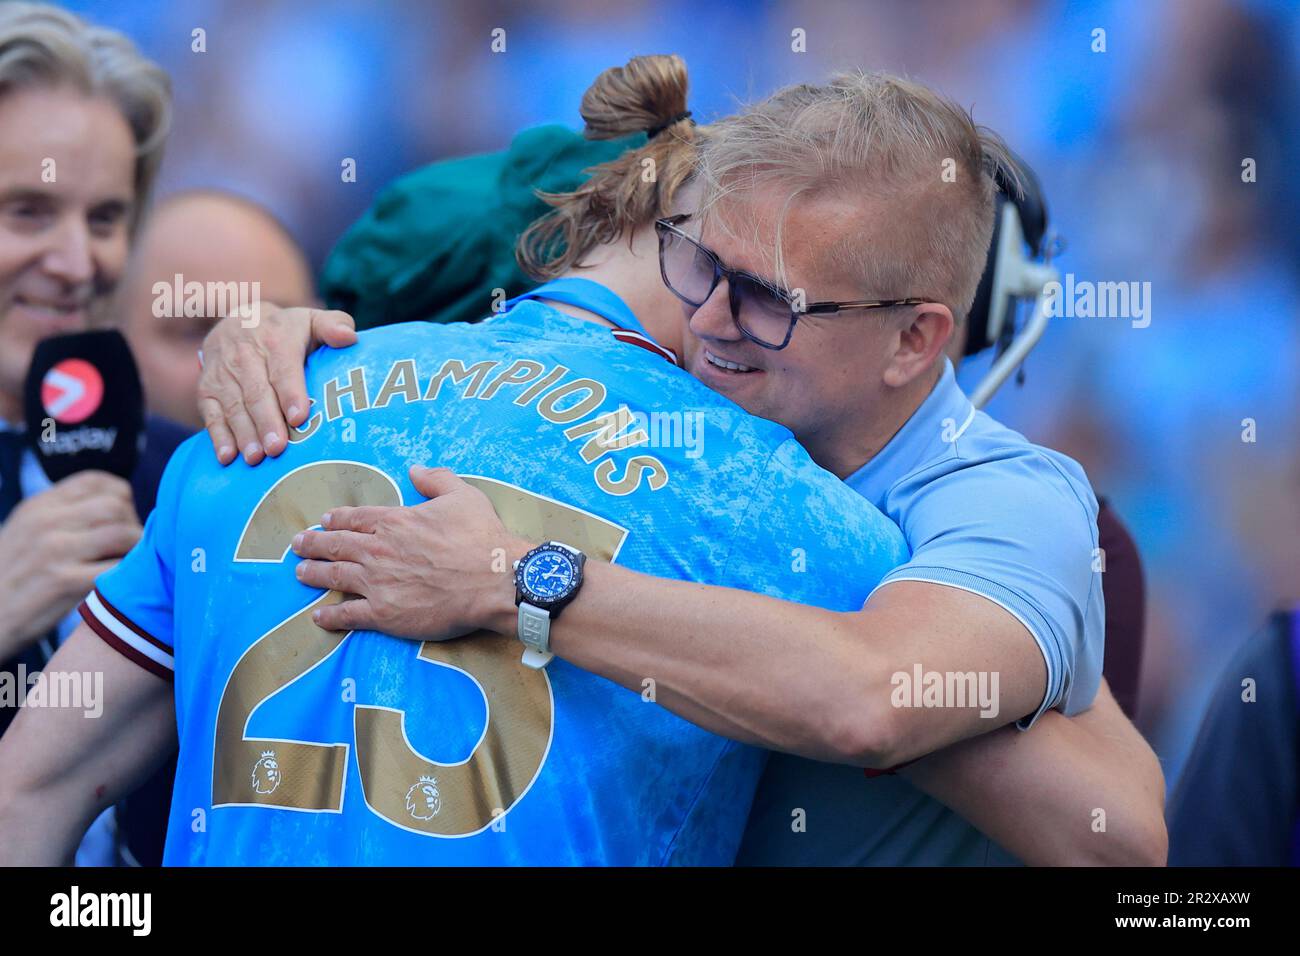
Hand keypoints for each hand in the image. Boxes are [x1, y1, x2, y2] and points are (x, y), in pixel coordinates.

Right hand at [0, 471, 141, 657]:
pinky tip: (119, 587)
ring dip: (136, 551)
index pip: (96, 481)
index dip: (122, 499)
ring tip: (128, 568)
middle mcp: (45, 522)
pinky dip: (128, 576)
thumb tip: (120, 510)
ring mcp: (53, 551)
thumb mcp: (26, 534)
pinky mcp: (62, 582)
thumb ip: (64, 518)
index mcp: (38, 506)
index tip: (123, 521)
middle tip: (129, 551)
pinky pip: (116, 569)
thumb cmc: (11, 579)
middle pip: (115, 506)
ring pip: (122, 533)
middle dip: (133, 526)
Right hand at [196, 303, 356, 465]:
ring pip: (233, 405)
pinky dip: (218, 436)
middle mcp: (245, 354)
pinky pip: (211, 413)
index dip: (291, 393)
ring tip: (256, 458)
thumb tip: (349, 338)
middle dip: (267, 421)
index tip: (299, 417)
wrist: (238, 321)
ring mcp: (223, 373)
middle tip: (277, 448)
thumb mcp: (310, 320)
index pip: (283, 368)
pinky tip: (227, 457)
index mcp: (276, 338)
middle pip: (256, 392)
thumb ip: (333, 326)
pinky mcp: (206, 388)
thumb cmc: (286, 330)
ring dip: (244, 433)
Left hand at [290, 466, 531, 638]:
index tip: (323, 521)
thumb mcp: (462, 495)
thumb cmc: (481, 537)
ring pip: (334, 576)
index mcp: (395, 522)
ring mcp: (377, 583)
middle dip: (314, 544)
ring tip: (299, 572)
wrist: (493, 580)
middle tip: (297, 544)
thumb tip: (416, 468)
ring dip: (314, 573)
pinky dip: (331, 615)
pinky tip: (319, 616)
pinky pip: (349, 614)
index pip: (355, 518)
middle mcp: (378, 550)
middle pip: (336, 545)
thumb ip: (436, 479)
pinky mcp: (384, 614)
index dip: (336, 519)